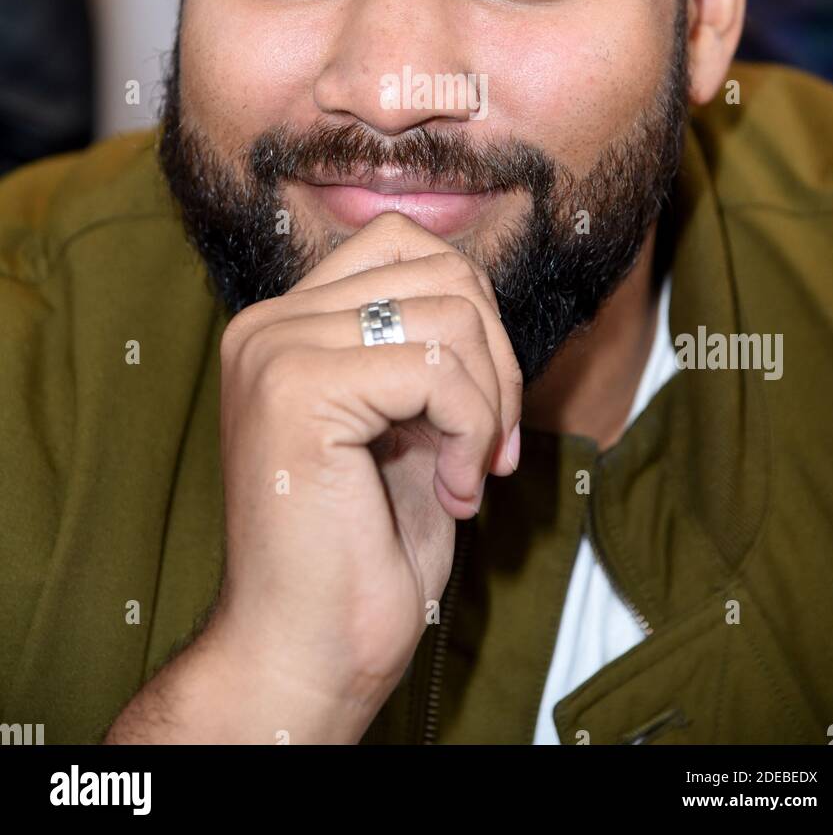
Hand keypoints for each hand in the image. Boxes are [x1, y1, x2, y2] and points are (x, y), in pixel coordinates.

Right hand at [210, 210, 522, 717]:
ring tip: (468, 475)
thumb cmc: (362, 553)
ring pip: (451, 315)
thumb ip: (427, 348)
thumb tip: (482, 299)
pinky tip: (455, 493)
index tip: (486, 410)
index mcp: (287, 323)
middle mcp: (269, 322)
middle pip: (441, 271)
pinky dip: (475, 432)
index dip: (474, 318)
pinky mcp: (296, 388)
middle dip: (497, 361)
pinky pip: (439, 371)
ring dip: (489, 404)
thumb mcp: (407, 424)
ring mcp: (276, 349)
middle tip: (492, 448)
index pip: (407, 244)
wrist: (303, 654)